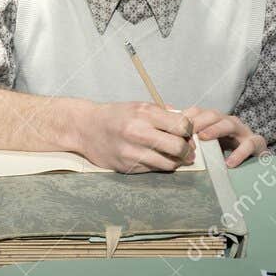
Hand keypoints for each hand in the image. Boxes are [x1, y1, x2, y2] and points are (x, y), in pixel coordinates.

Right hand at [79, 101, 196, 172]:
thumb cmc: (115, 116)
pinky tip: (158, 160)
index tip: (189, 134)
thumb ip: (164, 114)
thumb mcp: (139, 106)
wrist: (85, 128)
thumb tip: (190, 122)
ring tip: (176, 158)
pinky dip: (160, 166)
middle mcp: (138, 132)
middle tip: (189, 151)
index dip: (190, 132)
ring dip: (176, 162)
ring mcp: (132, 152)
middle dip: (188, 151)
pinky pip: (153, 169)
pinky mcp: (127, 166)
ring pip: (168, 163)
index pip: (181, 125)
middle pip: (178, 147)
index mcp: (144, 113)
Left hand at [180, 106, 267, 167]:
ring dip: (216, 129)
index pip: (200, 112)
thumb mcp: (205, 141)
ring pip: (231, 124)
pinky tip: (229, 163)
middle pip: (214, 115)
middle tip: (186, 131)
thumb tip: (167, 110)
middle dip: (199, 121)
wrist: (255, 160)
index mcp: (216, 121)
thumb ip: (188, 130)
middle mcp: (230, 122)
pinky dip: (239, 153)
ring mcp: (244, 132)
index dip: (188, 117)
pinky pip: (250, 145)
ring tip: (203, 138)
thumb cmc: (226, 150)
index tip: (174, 126)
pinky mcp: (258, 145)